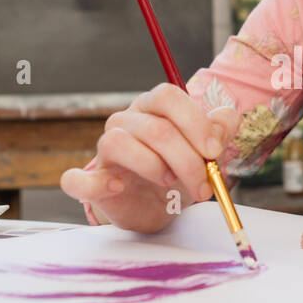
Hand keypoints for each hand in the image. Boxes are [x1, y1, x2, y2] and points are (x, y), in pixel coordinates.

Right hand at [60, 82, 239, 232]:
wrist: (158, 206)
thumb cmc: (180, 170)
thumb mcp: (205, 152)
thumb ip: (219, 131)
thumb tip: (226, 119)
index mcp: (154, 108)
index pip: (167, 97)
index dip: (193, 121)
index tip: (215, 151)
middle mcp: (126, 122)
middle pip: (155, 128)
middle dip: (187, 160)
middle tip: (205, 186)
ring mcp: (105, 150)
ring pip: (119, 142)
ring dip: (152, 166)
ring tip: (169, 183)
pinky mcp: (92, 181)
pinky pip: (76, 178)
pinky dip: (97, 182)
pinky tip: (119, 187)